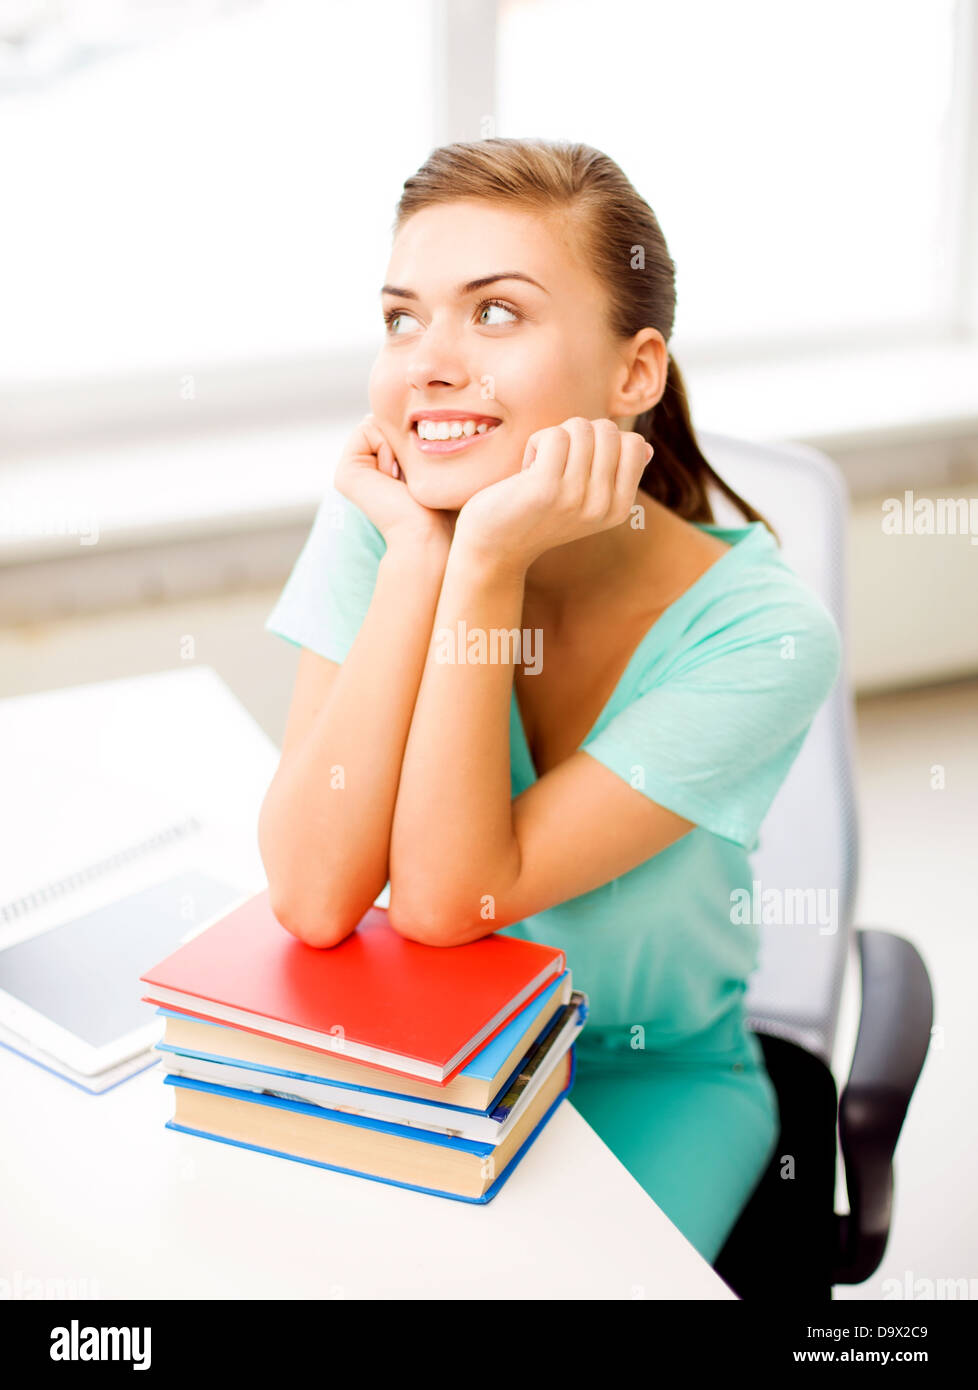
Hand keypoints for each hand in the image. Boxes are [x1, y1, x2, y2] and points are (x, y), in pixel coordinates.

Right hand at [333, 415, 453, 549]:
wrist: (428, 533)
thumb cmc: (444, 506)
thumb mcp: (438, 465)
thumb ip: (424, 439)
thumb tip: (426, 416)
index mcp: (382, 470)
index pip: (398, 426)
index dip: (415, 435)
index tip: (421, 472)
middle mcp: (364, 471)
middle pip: (387, 422)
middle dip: (405, 437)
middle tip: (411, 476)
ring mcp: (351, 472)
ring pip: (378, 422)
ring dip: (398, 443)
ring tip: (402, 478)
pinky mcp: (345, 473)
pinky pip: (368, 428)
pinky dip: (387, 445)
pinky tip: (393, 476)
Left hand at [452, 417, 652, 571]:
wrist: (494, 548)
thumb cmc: (537, 514)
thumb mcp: (585, 499)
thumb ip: (614, 475)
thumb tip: (646, 448)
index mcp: (619, 508)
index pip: (634, 444)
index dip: (603, 440)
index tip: (578, 463)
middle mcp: (603, 506)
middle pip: (607, 430)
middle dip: (578, 434)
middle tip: (556, 462)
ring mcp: (576, 498)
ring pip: (581, 428)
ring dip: (555, 437)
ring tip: (541, 466)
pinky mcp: (546, 489)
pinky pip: (554, 436)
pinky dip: (536, 442)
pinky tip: (526, 469)